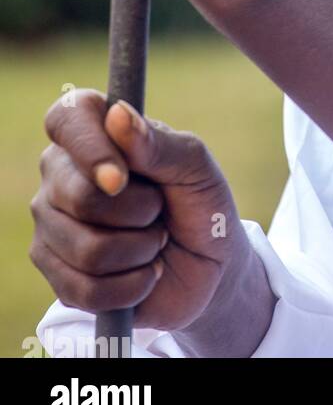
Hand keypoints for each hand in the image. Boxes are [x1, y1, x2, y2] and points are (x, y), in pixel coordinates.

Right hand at [30, 89, 251, 332]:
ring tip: (154, 240)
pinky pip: (86, 290)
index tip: (122, 177)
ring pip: (87, 249)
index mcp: (92, 132)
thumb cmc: (199, 201)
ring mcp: (51, 227)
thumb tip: (117, 114)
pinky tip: (144, 273)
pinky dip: (132, 285)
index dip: (90, 148)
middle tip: (160, 209)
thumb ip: (157, 142)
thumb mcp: (194, 165)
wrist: (209, 264)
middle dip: (141, 210)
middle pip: (81, 196)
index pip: (66, 117)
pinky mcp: (58, 277)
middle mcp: (60, 175)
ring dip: (141, 250)